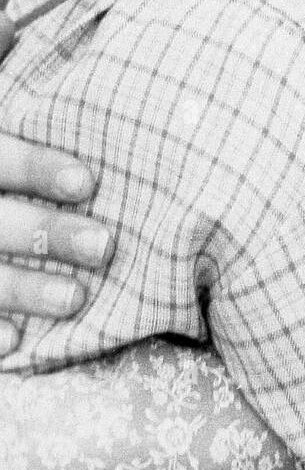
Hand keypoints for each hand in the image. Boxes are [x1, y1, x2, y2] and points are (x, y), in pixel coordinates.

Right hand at [0, 134, 113, 352]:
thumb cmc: (19, 186)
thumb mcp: (19, 153)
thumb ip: (48, 148)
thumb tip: (127, 129)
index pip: (2, 159)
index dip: (38, 168)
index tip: (85, 183)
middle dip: (48, 233)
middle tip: (104, 246)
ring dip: (26, 288)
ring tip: (75, 298)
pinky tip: (15, 341)